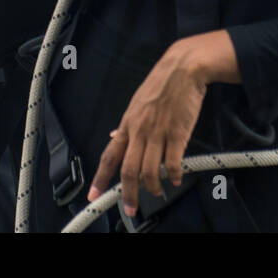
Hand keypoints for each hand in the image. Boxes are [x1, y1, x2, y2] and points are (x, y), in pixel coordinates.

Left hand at [86, 38, 208, 217]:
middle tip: (129, 209)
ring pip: (149, 170)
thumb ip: (127, 123)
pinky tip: (175, 179)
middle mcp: (139, 131)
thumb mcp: (137, 102)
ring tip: (157, 192)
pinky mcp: (177, 133)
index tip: (94, 195)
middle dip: (127, 194)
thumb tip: (114, 135)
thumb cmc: (161, 83)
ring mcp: (158, 133)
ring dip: (152, 187)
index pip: (110, 155)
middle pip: (128, 170)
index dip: (101, 177)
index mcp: (128, 124)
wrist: (183, 68)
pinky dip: (173, 175)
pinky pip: (172, 162)